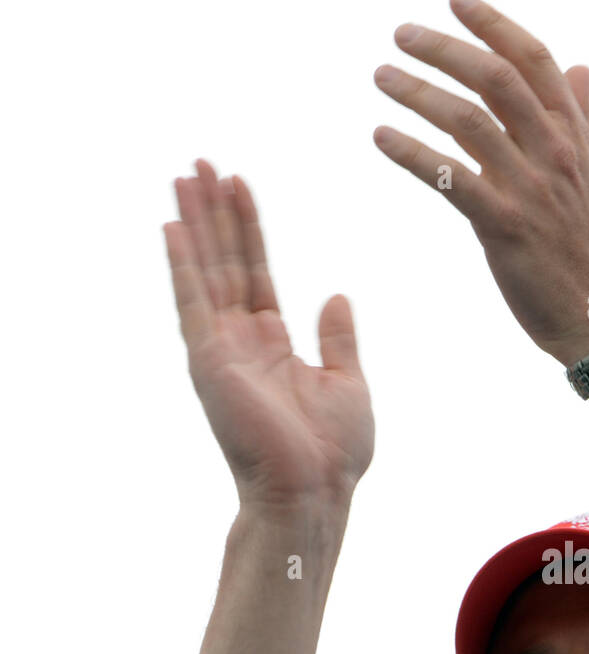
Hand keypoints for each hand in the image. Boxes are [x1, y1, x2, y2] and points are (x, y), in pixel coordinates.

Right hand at [163, 159, 374, 511]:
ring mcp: (222, 350)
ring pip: (206, 272)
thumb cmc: (333, 452)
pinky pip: (194, 304)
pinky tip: (174, 226)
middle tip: (201, 163)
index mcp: (273, 344)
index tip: (239, 184)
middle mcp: (241, 342)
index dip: (247, 228)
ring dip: (197, 224)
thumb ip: (338, 338)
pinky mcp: (210, 362)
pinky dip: (184, 265)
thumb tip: (337, 294)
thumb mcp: (348, 382)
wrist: (315, 491)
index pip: (255, 272)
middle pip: (225, 262)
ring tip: (185, 176)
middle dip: (215, 212)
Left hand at [373, 0, 588, 366]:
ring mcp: (530, 189)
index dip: (494, 24)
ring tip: (382, 77)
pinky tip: (382, 137)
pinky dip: (412, 152)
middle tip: (402, 34)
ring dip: (418, 92)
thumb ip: (584, 119)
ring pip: (468, 120)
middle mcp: (555, 153)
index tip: (456, 0)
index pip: (534, 61)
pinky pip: (450, 177)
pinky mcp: (504, 227)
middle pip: (495, 78)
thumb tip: (581, 68)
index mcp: (575, 135)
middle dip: (444, 48)